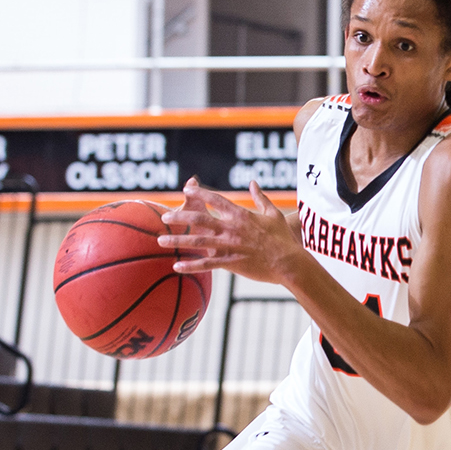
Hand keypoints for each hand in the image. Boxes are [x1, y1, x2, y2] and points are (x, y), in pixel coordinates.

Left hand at [158, 178, 304, 284]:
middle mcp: (231, 228)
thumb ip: (261, 198)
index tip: (186, 190)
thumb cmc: (283, 239)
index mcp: (241, 215)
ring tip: (160, 241)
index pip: (216, 200)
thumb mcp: (274, 214)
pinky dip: (191, 266)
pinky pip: (206, 265)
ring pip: (198, 242)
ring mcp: (230, 246)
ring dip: (177, 241)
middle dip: (180, 217)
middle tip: (165, 217)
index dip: (200, 194)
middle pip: (200, 219)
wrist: (290, 262)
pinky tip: (176, 267)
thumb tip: (253, 182)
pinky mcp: (231, 263)